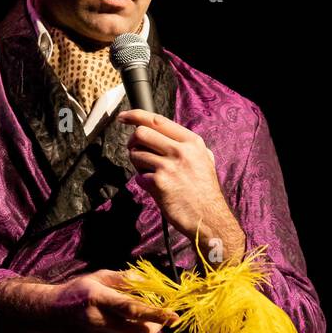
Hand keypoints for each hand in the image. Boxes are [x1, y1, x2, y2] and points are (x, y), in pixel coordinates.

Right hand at [36, 268, 179, 332]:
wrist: (47, 315)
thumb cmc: (77, 292)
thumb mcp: (97, 277)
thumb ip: (123, 279)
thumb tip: (146, 282)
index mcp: (98, 299)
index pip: (132, 309)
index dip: (156, 313)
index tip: (173, 315)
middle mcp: (96, 322)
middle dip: (154, 328)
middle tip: (157, 320)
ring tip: (139, 326)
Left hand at [117, 109, 244, 259]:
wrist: (208, 217)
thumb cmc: (204, 191)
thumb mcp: (204, 159)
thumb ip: (186, 145)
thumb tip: (162, 135)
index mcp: (191, 141)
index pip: (157, 120)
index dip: (135, 115)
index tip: (123, 117)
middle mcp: (180, 150)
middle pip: (141, 133)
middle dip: (132, 142)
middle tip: (135, 151)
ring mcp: (168, 166)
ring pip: (136, 155)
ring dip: (137, 164)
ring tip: (151, 173)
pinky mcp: (158, 183)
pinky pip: (139, 176)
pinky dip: (143, 182)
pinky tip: (156, 188)